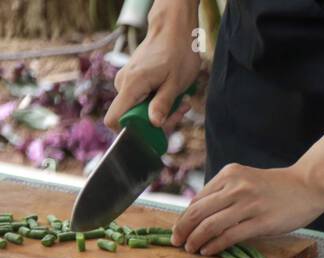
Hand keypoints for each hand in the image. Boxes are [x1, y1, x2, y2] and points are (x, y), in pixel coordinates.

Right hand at [104, 5, 200, 129]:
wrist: (173, 31)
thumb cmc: (177, 54)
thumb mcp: (175, 84)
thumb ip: (163, 105)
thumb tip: (154, 123)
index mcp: (131, 86)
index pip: (114, 119)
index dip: (132, 131)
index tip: (155, 130)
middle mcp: (123, 84)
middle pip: (132, 118)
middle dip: (158, 120)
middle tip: (180, 111)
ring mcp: (126, 82)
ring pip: (139, 109)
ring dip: (161, 111)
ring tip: (181, 101)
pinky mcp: (133, 80)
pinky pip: (142, 99)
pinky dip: (158, 101)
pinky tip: (173, 95)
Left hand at [170, 162, 323, 254]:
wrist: (309, 185)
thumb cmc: (279, 187)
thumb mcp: (248, 181)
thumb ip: (228, 193)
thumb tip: (205, 217)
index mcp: (230, 174)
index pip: (199, 199)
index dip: (185, 217)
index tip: (179, 229)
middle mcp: (236, 186)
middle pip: (199, 211)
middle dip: (183, 229)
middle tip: (176, 241)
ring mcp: (249, 204)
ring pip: (211, 224)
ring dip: (196, 239)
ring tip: (191, 248)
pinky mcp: (261, 221)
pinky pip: (230, 235)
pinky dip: (215, 245)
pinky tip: (208, 250)